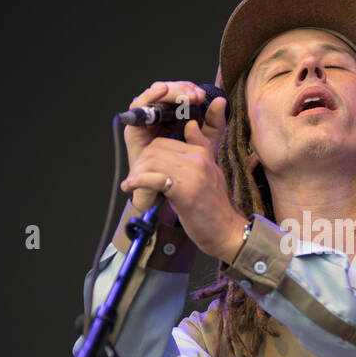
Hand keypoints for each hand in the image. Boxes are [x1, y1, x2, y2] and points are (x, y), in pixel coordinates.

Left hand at [120, 80, 248, 262]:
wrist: (225, 231)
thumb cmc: (214, 206)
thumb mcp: (211, 170)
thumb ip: (200, 146)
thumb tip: (191, 125)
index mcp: (202, 153)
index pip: (165, 140)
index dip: (148, 152)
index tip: (141, 164)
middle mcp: (198, 160)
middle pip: (156, 148)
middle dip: (140, 162)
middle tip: (134, 176)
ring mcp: (193, 175)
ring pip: (152, 161)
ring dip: (137, 173)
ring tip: (132, 184)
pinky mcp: (185, 192)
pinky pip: (155, 179)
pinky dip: (138, 182)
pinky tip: (130, 187)